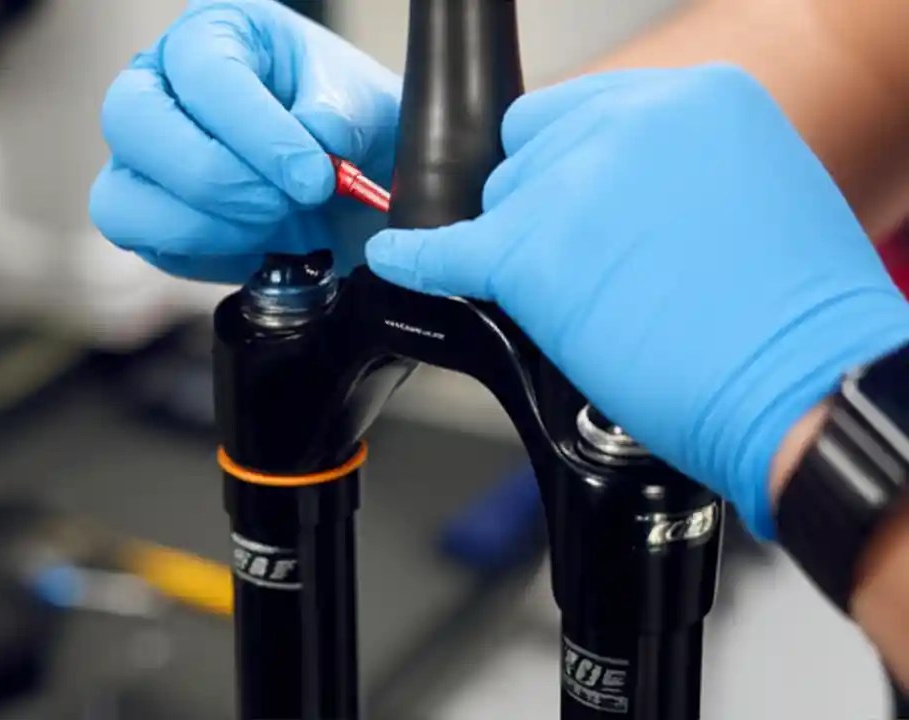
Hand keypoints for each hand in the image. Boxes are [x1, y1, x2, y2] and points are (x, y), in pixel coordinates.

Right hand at [90, 0, 400, 282]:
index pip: (205, 72)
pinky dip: (206, 255)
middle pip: (132, 122)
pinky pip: (148, 246)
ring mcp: (138, 157)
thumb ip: (344, 115)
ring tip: (274, 227)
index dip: (259, 133)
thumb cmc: (347, 126)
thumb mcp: (366, 105)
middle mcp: (155, 85)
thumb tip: (317, 141)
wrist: (349, 183)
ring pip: (122, 199)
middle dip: (215, 177)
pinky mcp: (142, 217)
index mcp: (211, 32)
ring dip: (206, 227)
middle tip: (282, 205)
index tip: (314, 177)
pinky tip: (259, 246)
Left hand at [366, 65, 908, 537]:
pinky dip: (416, 260)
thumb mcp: (754, 192)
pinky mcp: (530, 253)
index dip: (572, 171)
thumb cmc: (798, 318)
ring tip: (591, 307)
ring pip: (497, 208)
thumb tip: (616, 202)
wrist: (805, 388)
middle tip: (595, 270)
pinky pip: (444, 250)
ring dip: (526, 255)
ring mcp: (572, 184)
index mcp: (693, 98)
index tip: (577, 206)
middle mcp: (626, 123)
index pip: (578, 116)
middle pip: (529, 157)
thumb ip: (673, 175)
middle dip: (548, 212)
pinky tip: (396, 259)